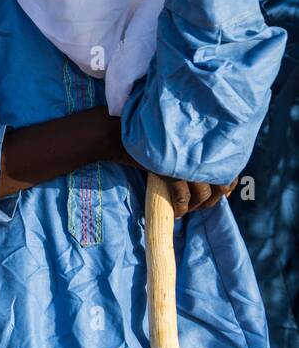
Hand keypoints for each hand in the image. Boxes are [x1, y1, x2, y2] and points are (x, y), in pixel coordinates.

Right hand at [109, 142, 239, 218]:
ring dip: (197, 206)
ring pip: (204, 194)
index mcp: (205, 142)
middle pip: (221, 184)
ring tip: (188, 209)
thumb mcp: (177, 140)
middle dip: (214, 199)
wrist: (117, 135)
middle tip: (202, 204)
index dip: (228, 184)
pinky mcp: (170, 171)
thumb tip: (210, 170)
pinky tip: (177, 213)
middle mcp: (200, 152)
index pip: (230, 167)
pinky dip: (181, 208)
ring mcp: (186, 162)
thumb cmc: (146, 134)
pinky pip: (182, 197)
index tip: (222, 192)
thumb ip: (193, 150)